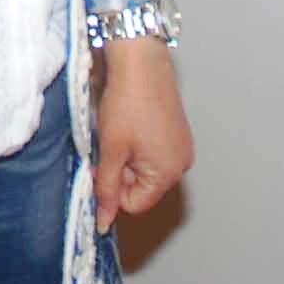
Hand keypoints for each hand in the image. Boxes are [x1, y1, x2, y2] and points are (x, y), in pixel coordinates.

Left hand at [93, 37, 191, 234]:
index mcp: (168, 174)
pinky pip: (155, 152)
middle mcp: (181, 164)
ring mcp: (182, 147)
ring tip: (121, 130)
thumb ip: (107, 189)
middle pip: (142, 187)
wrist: (141, 61)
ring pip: (146, 169)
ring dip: (129, 156)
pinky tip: (131, 122)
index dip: (113, 187)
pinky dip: (139, 144)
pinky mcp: (178, 132)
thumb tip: (104, 222)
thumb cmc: (127, 102)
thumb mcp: (111, 150)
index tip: (102, 163)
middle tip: (111, 143)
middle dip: (122, 170)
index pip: (134, 204)